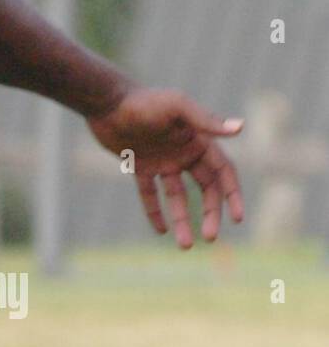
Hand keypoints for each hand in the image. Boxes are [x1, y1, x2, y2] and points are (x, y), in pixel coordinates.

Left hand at [86, 87, 243, 248]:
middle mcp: (184, 152)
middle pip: (205, 188)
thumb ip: (205, 120)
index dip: (232, 194)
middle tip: (210, 237)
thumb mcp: (176, 107)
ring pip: (178, 196)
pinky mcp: (139, 165)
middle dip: (211, 213)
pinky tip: (161, 230)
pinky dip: (155, 211)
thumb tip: (240, 128)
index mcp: (198, 140)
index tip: (237, 218)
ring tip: (185, 245)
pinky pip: (150, 193)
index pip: (223, 172)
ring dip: (183, 220)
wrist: (105, 102)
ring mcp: (162, 160)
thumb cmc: (142, 101)